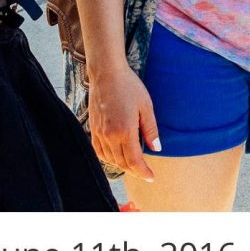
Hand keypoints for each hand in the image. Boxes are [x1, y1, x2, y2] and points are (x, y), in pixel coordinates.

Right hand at [87, 65, 160, 181]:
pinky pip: (99, 150)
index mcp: (125, 131)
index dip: (143, 172)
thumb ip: (150, 130)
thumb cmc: (129, 86)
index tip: (151, 177)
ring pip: (110, 159)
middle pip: (122, 163)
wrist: (106, 73)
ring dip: (122, 165)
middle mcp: (110, 135)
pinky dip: (108, 158)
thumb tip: (156, 149)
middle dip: (134, 171)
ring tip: (133, 165)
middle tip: (145, 172)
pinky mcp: (92, 128)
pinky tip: (116, 155)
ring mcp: (99, 133)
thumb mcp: (146, 106)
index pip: (134, 161)